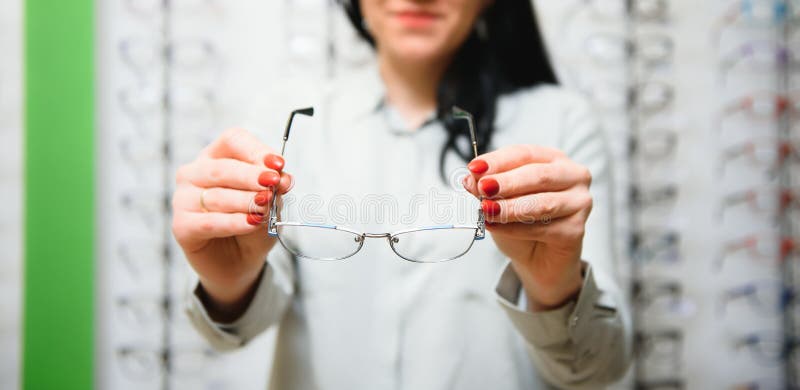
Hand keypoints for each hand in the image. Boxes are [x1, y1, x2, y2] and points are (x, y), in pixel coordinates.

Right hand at [172, 128, 293, 320]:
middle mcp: (195, 173)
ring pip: (217, 196)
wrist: (240, 262)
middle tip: (273, 184)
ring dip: (246, 201)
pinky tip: (252, 223)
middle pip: (223, 167)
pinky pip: (209, 222)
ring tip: (265, 208)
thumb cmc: (253, 224)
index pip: (233, 141)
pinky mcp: (181, 225)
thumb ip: (275, 191)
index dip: (256, 151)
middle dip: (252, 176)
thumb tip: (282, 179)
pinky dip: (234, 222)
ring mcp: (183, 198)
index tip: (278, 165)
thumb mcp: (271, 204)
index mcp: (217, 156)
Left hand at [463, 145, 591, 310]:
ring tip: (486, 210)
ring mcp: (579, 202)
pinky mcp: (576, 229)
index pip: (525, 154)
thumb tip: (470, 178)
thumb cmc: (521, 220)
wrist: (537, 256)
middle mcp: (572, 176)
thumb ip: (486, 186)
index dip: (499, 160)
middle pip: (538, 175)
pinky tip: (495, 228)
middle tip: (483, 188)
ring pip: (542, 203)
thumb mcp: (498, 198)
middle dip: (507, 182)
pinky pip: (542, 228)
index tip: (475, 167)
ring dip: (510, 207)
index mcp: (553, 159)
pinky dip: (514, 229)